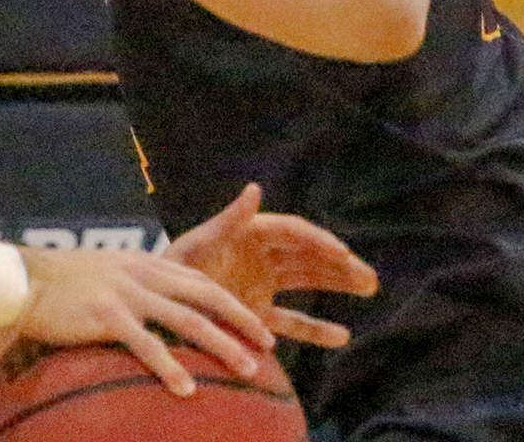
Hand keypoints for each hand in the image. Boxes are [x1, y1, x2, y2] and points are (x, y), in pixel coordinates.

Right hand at [15, 245, 273, 396]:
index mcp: (148, 264)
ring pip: (186, 320)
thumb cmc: (65, 283)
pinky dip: (170, 367)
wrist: (24, 279)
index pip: (203, 282)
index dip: (235, 304)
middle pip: (206, 296)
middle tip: (269, 347)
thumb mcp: (111, 274)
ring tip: (247, 369)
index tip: (262, 326)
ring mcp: (127, 294)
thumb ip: (140, 287)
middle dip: (242, 320)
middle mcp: (144, 275)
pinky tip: (188, 389)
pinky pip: (146, 344)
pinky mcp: (107, 317)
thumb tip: (163, 313)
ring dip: (221, 345)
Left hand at [165, 183, 378, 348]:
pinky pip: (291, 322)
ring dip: (338, 285)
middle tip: (370, 277)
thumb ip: (228, 221)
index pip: (294, 233)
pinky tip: (342, 335)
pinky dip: (316, 329)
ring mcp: (261, 286)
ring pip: (309, 283)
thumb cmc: (171, 269)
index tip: (343, 253)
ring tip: (370, 289)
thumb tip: (255, 189)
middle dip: (340, 265)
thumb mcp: (198, 245)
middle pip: (309, 257)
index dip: (319, 241)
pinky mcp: (255, 315)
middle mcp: (260, 256)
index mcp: (249, 233)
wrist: (153, 308)